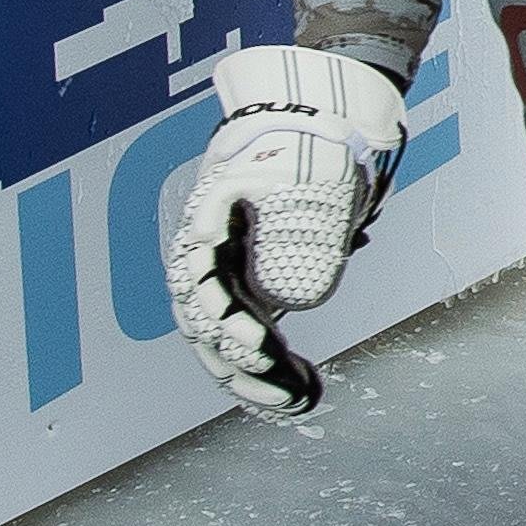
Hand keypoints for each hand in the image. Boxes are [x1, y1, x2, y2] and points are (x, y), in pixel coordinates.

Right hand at [164, 45, 407, 420]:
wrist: (319, 123)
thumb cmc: (312, 146)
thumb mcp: (311, 180)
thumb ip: (300, 234)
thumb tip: (293, 298)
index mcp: (209, 227)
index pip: (206, 289)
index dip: (231, 324)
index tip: (264, 349)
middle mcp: (208, 259)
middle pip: (209, 327)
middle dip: (246, 367)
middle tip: (290, 394)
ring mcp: (226, 276)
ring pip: (226, 340)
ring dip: (258, 376)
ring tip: (301, 401)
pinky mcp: (250, 288)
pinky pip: (249, 336)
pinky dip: (271, 365)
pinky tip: (299, 390)